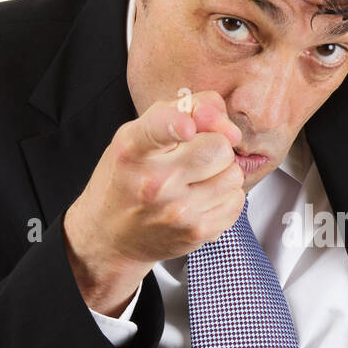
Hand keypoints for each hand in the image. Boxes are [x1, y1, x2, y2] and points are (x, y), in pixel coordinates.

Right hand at [63, 91, 244, 313]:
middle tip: (196, 156)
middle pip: (219, 147)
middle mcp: (154, 182)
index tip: (186, 127)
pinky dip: (225, 197)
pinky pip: (236, 200)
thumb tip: (227, 123)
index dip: (176, 124)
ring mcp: (177, 211)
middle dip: (215, 145)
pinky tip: (201, 199)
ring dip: (222, 172)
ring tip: (196, 179)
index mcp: (133, 150)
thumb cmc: (128, 178)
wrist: (111, 236)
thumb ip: (182, 110)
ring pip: (234, 174)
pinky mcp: (197, 232)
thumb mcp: (138, 134)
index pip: (158, 129)